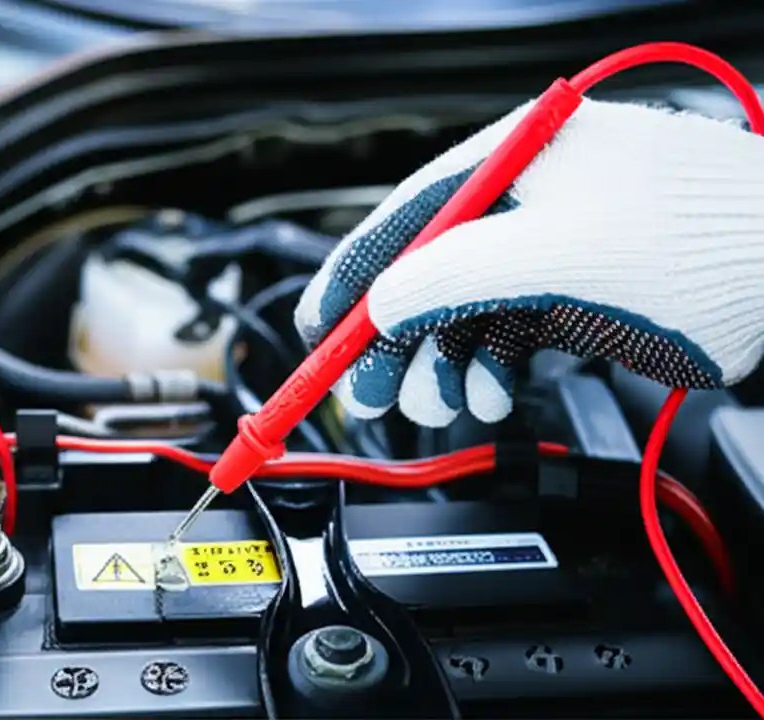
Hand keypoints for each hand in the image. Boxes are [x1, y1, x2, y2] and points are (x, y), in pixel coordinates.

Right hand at [295, 98, 763, 426]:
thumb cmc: (697, 244)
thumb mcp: (551, 260)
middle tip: (374, 394)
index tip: (317, 332)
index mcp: (510, 160)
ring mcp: (553, 239)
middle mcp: (524, 195)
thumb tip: (378, 303)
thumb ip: (449, 276)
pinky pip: (508, 324)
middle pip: (427, 269)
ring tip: (444, 401)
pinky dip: (490, 362)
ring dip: (444, 361)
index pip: (403, 218)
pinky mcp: (577, 283)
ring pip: (466, 306)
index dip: (352, 278)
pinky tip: (489, 391)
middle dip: (396, 339)